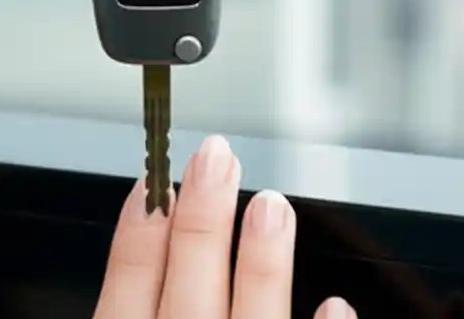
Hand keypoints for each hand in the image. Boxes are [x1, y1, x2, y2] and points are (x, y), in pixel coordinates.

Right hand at [94, 135, 356, 318]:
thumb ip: (133, 308)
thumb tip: (138, 241)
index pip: (129, 287)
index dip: (138, 229)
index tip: (153, 178)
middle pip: (187, 295)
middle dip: (201, 221)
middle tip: (216, 159)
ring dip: (260, 262)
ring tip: (272, 205)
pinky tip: (335, 304)